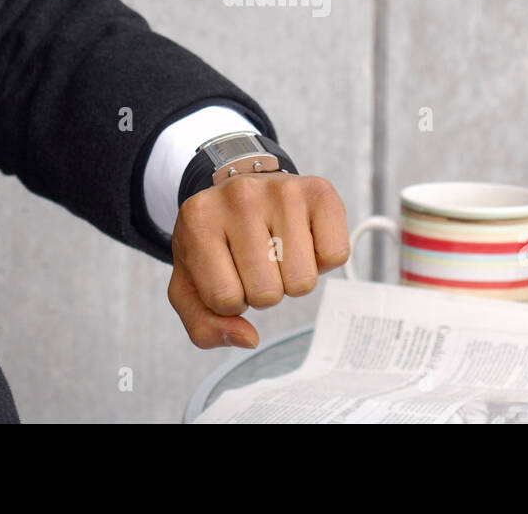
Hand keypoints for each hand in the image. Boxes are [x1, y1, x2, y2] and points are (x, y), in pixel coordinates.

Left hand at [167, 173, 349, 348]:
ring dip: (292, 279)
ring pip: (302, 281)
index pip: (225, 299)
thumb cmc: (217, 244)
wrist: (239, 192)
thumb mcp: (191, 287)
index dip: (231, 301)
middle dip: (263, 291)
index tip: (229, 274)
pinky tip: (301, 240)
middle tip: (256, 262)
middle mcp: (239, 196)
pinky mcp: (319, 190)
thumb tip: (249, 339)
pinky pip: (335, 256)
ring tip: (278, 251)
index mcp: (198, 219)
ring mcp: (282, 189)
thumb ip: (205, 328)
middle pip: (267, 293)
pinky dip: (321, 261)